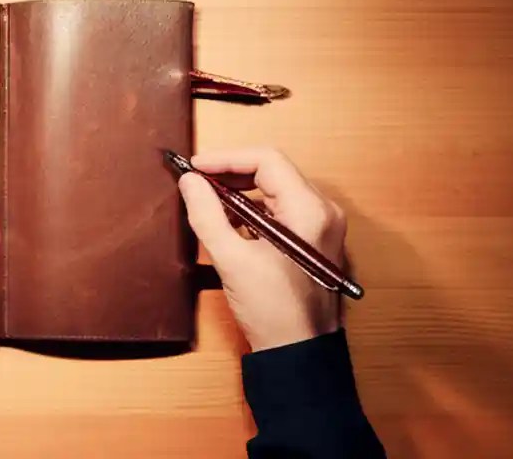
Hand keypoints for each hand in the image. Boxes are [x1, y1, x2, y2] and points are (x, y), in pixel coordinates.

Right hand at [178, 147, 345, 351]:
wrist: (299, 353)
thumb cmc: (274, 311)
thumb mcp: (233, 260)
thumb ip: (208, 215)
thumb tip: (190, 182)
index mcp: (310, 210)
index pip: (266, 161)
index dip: (226, 158)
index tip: (195, 167)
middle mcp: (322, 212)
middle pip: (273, 172)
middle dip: (231, 173)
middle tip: (197, 182)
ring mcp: (321, 227)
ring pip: (275, 191)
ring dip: (240, 191)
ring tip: (208, 200)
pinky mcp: (313, 242)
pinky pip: (280, 212)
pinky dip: (252, 210)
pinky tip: (227, 220)